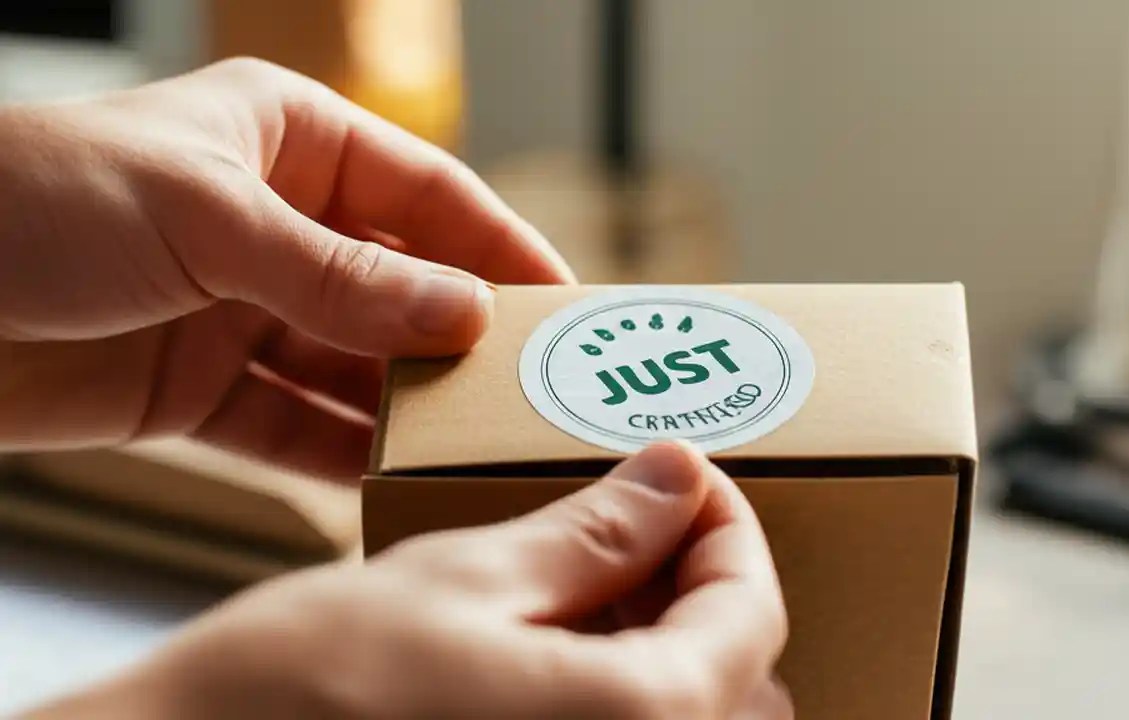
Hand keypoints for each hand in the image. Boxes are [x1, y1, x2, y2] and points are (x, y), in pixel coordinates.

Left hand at [0, 58, 571, 476]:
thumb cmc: (34, 196)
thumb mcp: (207, 217)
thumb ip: (340, 276)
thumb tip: (463, 313)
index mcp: (288, 141)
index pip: (429, 193)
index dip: (501, 247)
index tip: (564, 304)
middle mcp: (276, 224)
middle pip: (401, 286)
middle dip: (462, 340)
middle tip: (532, 391)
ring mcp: (242, 309)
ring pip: (354, 365)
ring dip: (406, 408)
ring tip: (473, 449)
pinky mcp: (201, 387)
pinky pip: (293, 425)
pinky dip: (340, 455)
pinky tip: (391, 480)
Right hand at [27, 442, 792, 719]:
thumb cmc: (305, 691)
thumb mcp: (465, 580)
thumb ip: (596, 534)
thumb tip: (678, 477)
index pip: (750, 612)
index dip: (730, 525)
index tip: (684, 470)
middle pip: (736, 675)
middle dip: (700, 582)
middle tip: (641, 514)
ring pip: (688, 716)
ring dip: (664, 636)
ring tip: (595, 567)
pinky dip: (617, 686)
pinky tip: (556, 638)